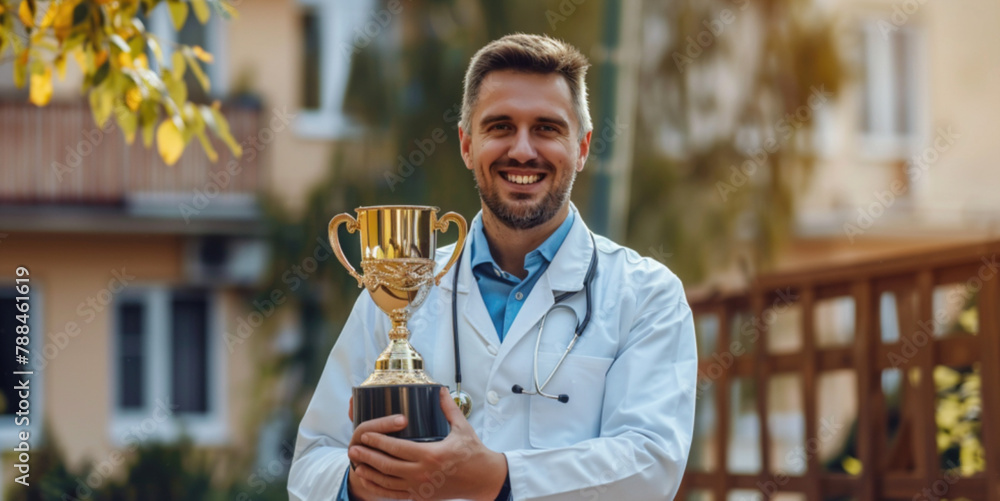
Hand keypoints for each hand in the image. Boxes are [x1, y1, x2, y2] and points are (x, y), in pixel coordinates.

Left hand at [348, 387, 507, 499]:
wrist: (483, 480)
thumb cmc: (473, 453)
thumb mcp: (462, 428)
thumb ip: (448, 408)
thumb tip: (440, 390)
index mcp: (431, 455)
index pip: (397, 448)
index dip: (378, 441)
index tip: (365, 434)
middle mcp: (422, 473)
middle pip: (388, 466)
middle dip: (368, 456)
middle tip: (354, 448)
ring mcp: (421, 487)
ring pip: (388, 482)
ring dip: (371, 473)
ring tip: (357, 465)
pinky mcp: (422, 496)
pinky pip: (396, 494)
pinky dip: (381, 489)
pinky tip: (371, 482)